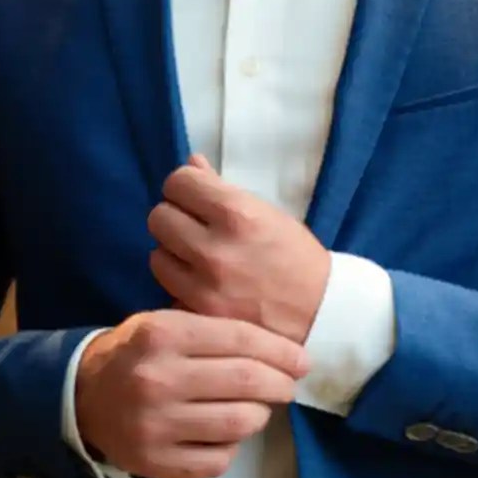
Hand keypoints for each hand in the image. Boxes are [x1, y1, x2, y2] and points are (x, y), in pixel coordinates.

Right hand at [75, 309, 308, 477]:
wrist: (81, 395)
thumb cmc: (137, 353)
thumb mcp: (165, 321)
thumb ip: (215, 329)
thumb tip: (281, 347)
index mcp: (163, 334)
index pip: (241, 339)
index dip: (281, 351)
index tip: (302, 360)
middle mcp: (158, 379)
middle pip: (247, 382)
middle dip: (281, 384)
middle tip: (288, 385)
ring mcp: (156, 424)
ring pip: (240, 423)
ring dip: (260, 415)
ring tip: (256, 408)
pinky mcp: (155, 461)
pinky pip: (219, 459)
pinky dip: (232, 447)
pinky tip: (225, 434)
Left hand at [147, 155, 330, 343]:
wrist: (320, 311)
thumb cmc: (296, 256)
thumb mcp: (268, 213)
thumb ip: (223, 188)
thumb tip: (192, 163)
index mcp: (237, 213)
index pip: (178, 182)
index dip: (186, 186)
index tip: (196, 196)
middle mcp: (215, 248)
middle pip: (158, 217)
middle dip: (175, 217)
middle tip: (195, 227)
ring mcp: (203, 285)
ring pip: (157, 255)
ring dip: (173, 253)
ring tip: (198, 257)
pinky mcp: (199, 314)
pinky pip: (168, 289)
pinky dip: (180, 284)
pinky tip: (201, 284)